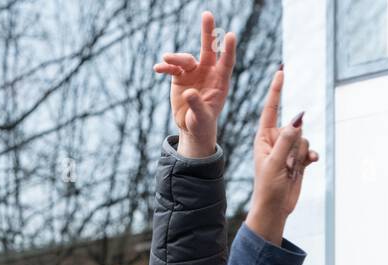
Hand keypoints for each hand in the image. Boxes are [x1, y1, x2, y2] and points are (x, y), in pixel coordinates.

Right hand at [154, 10, 236, 157]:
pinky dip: (165, 66)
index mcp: (220, 82)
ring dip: (176, 57)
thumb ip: (197, 105)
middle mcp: (208, 72)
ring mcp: (194, 72)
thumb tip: (189, 92)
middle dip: (208, 32)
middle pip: (208, 49)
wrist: (190, 127)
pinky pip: (172, 67)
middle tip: (207, 14)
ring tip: (166, 58)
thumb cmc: (202, 123)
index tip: (230, 35)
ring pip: (186, 58)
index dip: (228, 49)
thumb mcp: (201, 118)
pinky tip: (158, 69)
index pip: (226, 62)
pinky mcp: (180, 76)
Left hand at [245, 67, 317, 244]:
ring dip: (300, 154)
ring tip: (290, 169)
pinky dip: (310, 156)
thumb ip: (287, 140)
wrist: (275, 208)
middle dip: (294, 144)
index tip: (281, 72)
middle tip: (285, 164)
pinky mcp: (298, 159)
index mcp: (263, 137)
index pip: (271, 109)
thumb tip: (298, 118)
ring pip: (304, 139)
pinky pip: (310, 149)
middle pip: (294, 127)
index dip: (276, 90)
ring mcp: (288, 150)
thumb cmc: (268, 187)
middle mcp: (275, 140)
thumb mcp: (275, 162)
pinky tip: (311, 163)